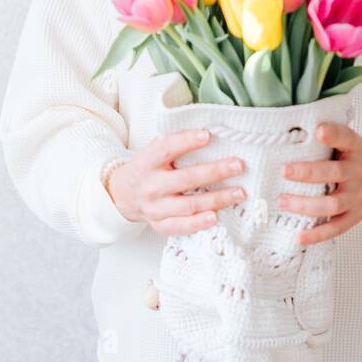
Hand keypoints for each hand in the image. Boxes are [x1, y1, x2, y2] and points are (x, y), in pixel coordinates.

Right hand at [106, 129, 246, 235]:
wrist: (122, 195)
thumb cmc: (146, 169)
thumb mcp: (152, 151)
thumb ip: (175, 143)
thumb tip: (210, 134)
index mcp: (147, 162)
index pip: (166, 148)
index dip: (186, 141)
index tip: (207, 135)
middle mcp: (150, 185)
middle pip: (186, 179)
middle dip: (215, 172)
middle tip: (238, 165)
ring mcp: (155, 208)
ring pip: (188, 205)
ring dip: (217, 199)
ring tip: (239, 192)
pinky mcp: (159, 224)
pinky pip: (180, 226)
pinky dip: (198, 223)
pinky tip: (216, 216)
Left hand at [279, 122, 361, 245]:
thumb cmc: (341, 160)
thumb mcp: (339, 143)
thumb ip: (320, 137)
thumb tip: (282, 126)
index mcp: (354, 149)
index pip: (347, 138)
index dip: (334, 134)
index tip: (317, 130)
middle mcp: (357, 172)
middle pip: (335, 173)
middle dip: (308, 173)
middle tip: (284, 171)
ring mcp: (356, 197)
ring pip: (332, 204)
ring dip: (306, 204)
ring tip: (282, 201)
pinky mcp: (352, 217)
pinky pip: (335, 228)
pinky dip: (317, 234)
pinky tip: (299, 237)